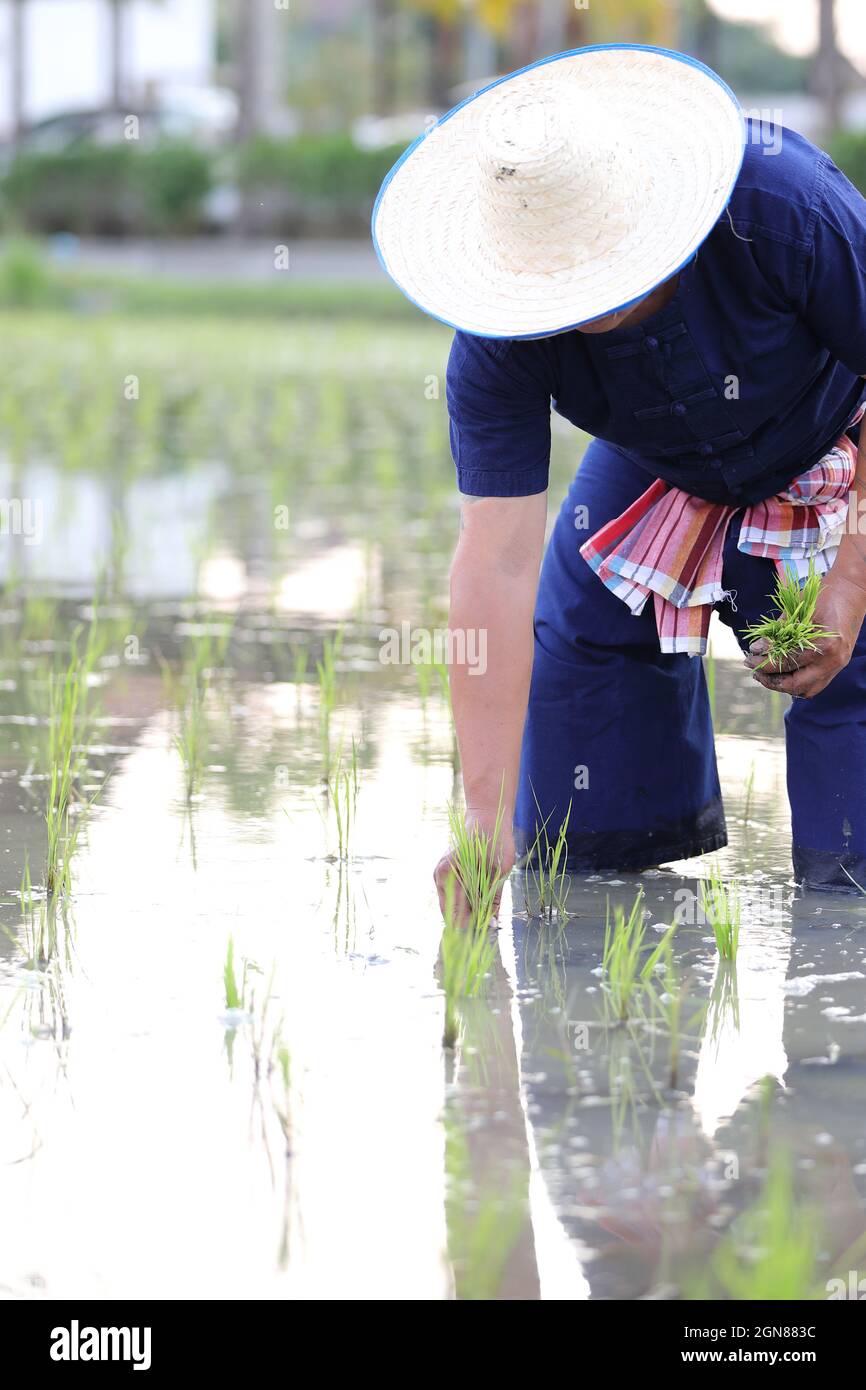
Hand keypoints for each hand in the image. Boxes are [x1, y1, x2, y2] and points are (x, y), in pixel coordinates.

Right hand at [433, 808, 515, 925]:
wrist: (487, 817)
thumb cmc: (494, 839)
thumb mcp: (500, 870)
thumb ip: (493, 898)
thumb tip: (493, 923)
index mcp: (449, 874)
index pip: (454, 914)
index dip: (469, 927)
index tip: (484, 935)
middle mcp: (440, 876)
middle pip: (450, 912)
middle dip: (467, 922)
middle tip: (487, 928)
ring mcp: (441, 874)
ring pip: (451, 904)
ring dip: (466, 912)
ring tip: (485, 917)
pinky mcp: (446, 872)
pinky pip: (454, 894)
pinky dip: (465, 901)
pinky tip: (480, 902)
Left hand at [745, 571, 865, 698]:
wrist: (852, 592)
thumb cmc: (824, 596)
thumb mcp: (798, 610)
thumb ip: (777, 632)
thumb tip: (756, 649)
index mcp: (825, 646)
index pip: (788, 663)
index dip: (765, 662)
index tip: (749, 656)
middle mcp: (833, 662)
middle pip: (796, 685)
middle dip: (771, 680)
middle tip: (755, 671)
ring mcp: (837, 667)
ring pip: (806, 690)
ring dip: (783, 686)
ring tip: (766, 675)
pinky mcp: (837, 667)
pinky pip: (815, 685)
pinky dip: (797, 683)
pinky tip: (783, 674)